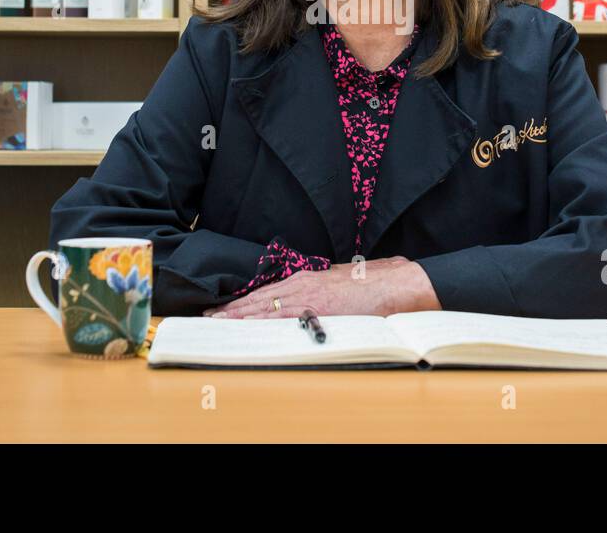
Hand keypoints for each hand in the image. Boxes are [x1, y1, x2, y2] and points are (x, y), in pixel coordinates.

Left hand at [202, 256, 440, 318]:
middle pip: (259, 298)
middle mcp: (302, 285)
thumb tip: (316, 299)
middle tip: (208, 317)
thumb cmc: (376, 283)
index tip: (224, 308)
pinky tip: (245, 327)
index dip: (244, 302)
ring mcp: (308, 296)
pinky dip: (260, 321)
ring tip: (216, 322)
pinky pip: (282, 317)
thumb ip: (324, 289)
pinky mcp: (316, 308)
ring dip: (239, 316)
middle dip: (233, 309)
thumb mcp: (342, 283)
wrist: (398, 283)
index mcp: (307, 279)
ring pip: (264, 306)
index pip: (267, 292)